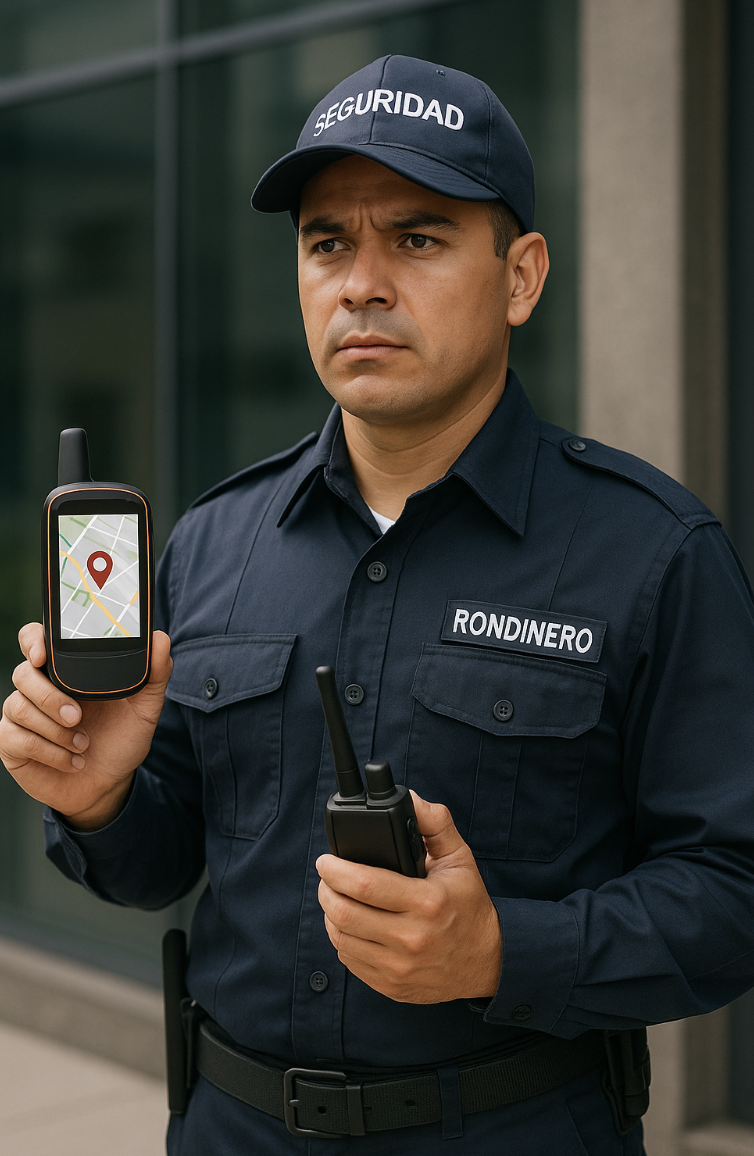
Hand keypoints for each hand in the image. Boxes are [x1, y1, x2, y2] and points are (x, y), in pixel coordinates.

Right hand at [0, 622, 172, 830]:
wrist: (109, 784)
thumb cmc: (121, 740)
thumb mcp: (145, 708)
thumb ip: (155, 673)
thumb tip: (160, 639)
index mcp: (66, 671)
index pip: (36, 640)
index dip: (34, 640)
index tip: (44, 655)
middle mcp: (39, 688)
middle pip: (23, 673)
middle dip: (50, 697)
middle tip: (77, 717)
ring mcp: (23, 715)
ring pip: (20, 706)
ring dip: (55, 730)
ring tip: (83, 744)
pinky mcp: (13, 743)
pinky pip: (16, 738)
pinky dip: (50, 752)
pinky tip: (73, 760)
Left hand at [316, 793, 501, 1003]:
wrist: (485, 963)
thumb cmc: (469, 906)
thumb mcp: (460, 858)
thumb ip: (434, 823)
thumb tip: (409, 800)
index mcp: (427, 903)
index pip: (365, 884)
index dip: (336, 869)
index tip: (326, 860)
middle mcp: (411, 938)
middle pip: (344, 912)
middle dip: (326, 889)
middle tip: (327, 877)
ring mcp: (398, 967)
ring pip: (341, 937)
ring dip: (330, 913)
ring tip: (336, 897)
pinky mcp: (390, 985)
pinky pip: (349, 959)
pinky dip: (342, 937)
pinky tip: (350, 924)